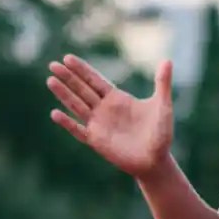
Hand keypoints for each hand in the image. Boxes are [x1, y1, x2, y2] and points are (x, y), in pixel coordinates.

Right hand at [46, 55, 174, 178]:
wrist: (156, 160)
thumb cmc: (160, 133)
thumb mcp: (162, 105)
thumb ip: (162, 83)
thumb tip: (168, 60)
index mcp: (117, 98)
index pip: (95, 80)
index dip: (82, 69)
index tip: (68, 58)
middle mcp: (104, 109)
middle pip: (82, 89)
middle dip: (68, 77)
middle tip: (52, 65)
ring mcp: (99, 124)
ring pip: (77, 106)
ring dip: (64, 94)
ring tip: (50, 81)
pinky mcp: (96, 140)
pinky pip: (78, 130)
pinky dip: (67, 123)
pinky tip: (55, 113)